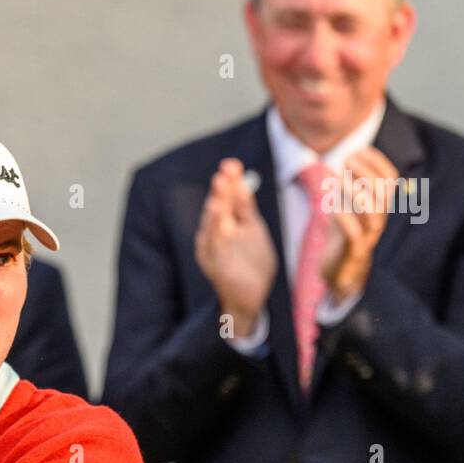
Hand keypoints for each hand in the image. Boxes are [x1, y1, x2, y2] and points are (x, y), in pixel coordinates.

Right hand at [195, 158, 277, 335]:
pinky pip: (213, 249)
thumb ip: (245, 209)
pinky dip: (214, 236)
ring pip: (212, 228)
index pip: (225, 199)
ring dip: (214, 213)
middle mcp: (213, 235)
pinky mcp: (213, 267)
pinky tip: (217, 224)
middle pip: (217, 209)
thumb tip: (241, 181)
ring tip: (217, 198)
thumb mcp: (252, 230)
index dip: (228, 182)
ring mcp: (211, 251)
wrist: (249, 298)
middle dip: (221, 192)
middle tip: (224, 173)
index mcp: (222, 224)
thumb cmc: (251, 262)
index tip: (232, 165)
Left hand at [320, 146, 393, 300]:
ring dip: (355, 191)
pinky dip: (344, 218)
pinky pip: (355, 235)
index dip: (379, 163)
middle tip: (347, 158)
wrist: (340, 273)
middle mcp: (379, 221)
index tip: (361, 149)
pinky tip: (331, 206)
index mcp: (380, 207)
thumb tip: (350, 157)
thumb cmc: (343, 235)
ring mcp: (368, 238)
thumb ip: (352, 185)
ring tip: (336, 176)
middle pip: (383, 194)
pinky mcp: (354, 253)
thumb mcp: (349, 206)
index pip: (390, 181)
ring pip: (373, 213)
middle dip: (367, 172)